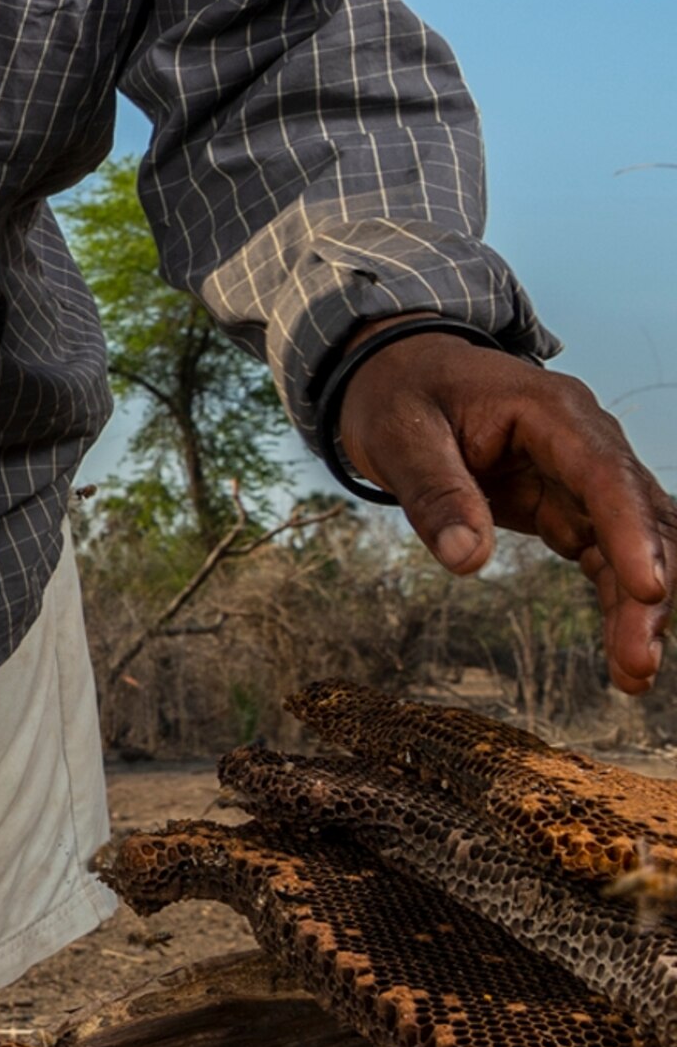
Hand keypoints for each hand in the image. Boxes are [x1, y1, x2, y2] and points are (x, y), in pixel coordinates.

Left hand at [340, 333, 673, 693]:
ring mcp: (581, 474)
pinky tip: (622, 650)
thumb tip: (465, 560)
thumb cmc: (399, 396)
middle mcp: (584, 442)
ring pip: (631, 543)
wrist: (398, 373)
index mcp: (551, 412)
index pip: (604, 475)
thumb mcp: (400, 438)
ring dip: (637, 606)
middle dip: (644, 589)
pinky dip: (615, 600)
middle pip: (635, 516)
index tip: (648, 589)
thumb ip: (434, 494)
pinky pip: (604, 554)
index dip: (631, 533)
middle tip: (638, 660)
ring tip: (633, 674)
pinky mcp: (567, 505)